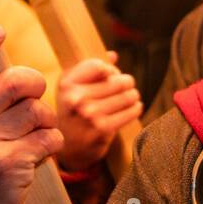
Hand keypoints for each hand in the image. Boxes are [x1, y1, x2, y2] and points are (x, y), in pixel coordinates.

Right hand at [55, 56, 140, 171]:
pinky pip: (132, 110)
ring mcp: (89, 115)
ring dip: (133, 95)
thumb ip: (91, 69)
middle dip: (126, 82)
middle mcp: (75, 98)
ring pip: (128, 95)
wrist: (70, 148)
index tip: (110, 76)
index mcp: (66, 84)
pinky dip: (136, 108)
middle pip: (118, 80)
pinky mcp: (102, 129)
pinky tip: (134, 107)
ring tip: (131, 97)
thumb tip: (113, 55)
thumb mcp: (74, 88)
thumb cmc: (74, 112)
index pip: (99, 66)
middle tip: (126, 86)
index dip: (110, 70)